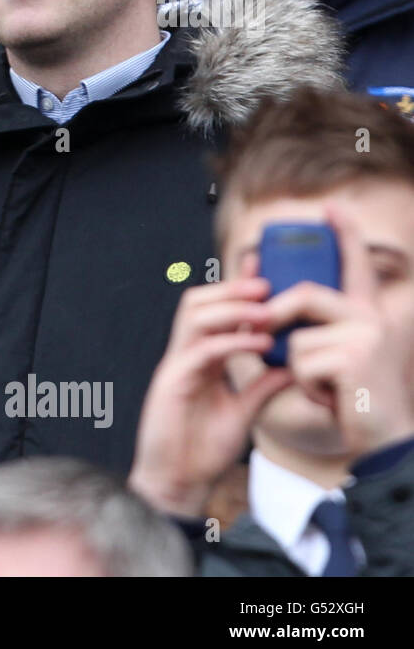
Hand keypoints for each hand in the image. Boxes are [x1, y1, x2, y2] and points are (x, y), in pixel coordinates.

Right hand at [128, 257, 292, 516]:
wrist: (178, 481)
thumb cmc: (202, 450)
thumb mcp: (242, 412)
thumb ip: (260, 387)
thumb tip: (290, 367)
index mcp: (198, 360)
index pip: (212, 312)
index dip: (234, 287)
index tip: (263, 269)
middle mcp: (183, 356)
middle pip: (196, 302)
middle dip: (231, 288)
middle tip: (266, 285)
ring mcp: (175, 367)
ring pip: (193, 316)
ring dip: (231, 307)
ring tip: (265, 309)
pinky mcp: (171, 383)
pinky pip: (199, 350)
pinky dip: (231, 341)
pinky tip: (258, 343)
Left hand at [269, 203, 413, 460]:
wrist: (384, 441)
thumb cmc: (354, 401)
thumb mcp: (333, 358)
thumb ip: (312, 330)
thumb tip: (267, 310)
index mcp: (367, 314)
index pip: (355, 266)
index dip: (345, 234)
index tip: (331, 207)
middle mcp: (371, 318)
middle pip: (304, 295)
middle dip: (274, 317)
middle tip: (263, 335)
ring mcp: (365, 335)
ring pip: (295, 337)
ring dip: (298, 369)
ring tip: (328, 386)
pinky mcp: (353, 357)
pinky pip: (299, 361)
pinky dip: (305, 385)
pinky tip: (333, 398)